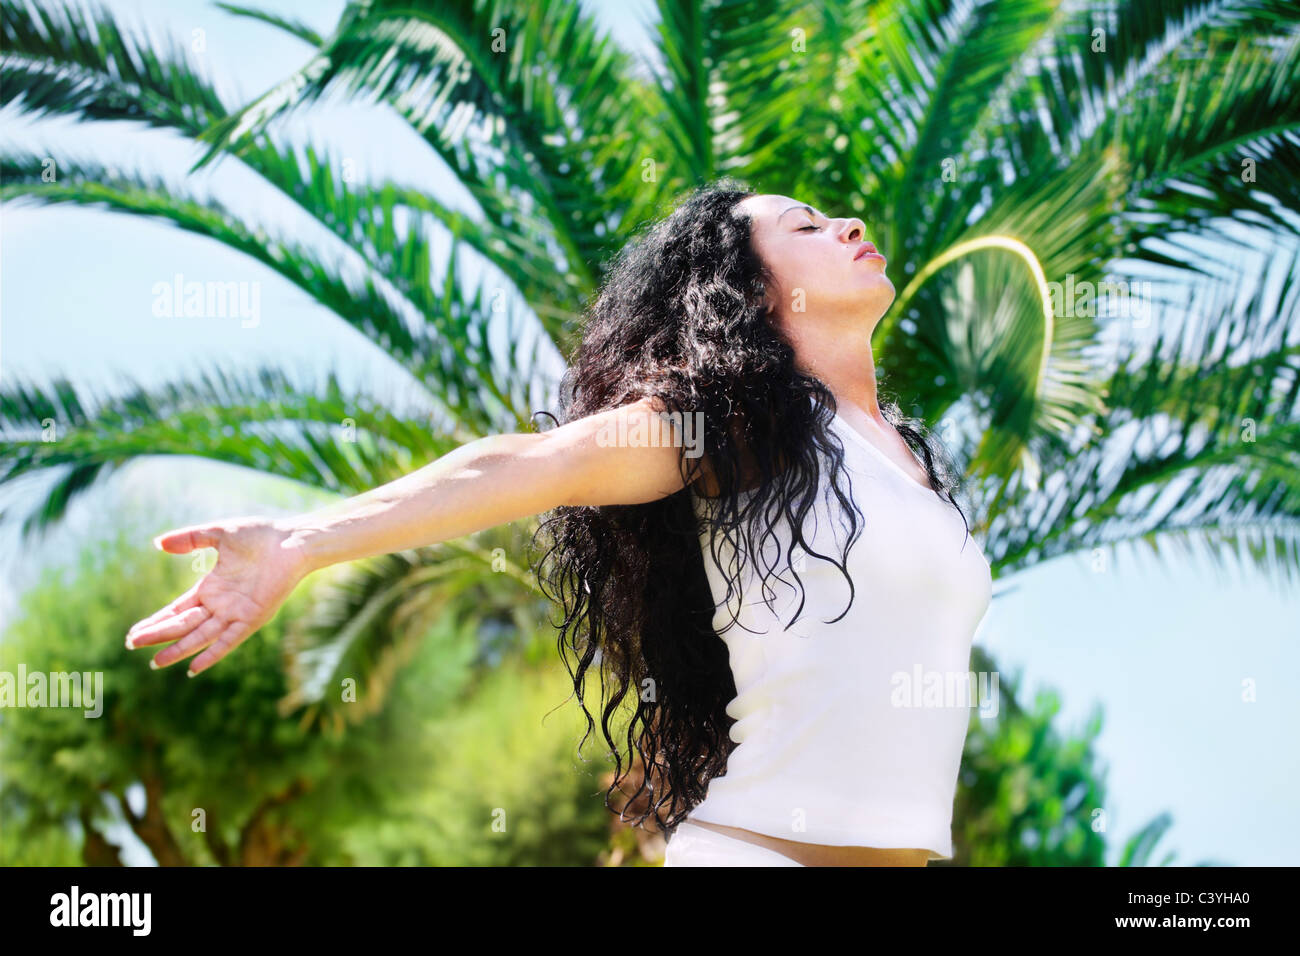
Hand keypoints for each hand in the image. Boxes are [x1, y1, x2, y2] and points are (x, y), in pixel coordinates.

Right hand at [125, 516, 309, 675]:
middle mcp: (221, 604)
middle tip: (131, 645)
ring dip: (178, 648)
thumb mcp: (219, 534)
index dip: (156, 620)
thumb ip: (190, 539)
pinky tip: (193, 667)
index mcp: (212, 587)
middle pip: (183, 625)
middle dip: (158, 635)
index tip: (134, 632)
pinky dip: (212, 654)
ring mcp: (236, 613)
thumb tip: (158, 543)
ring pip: (200, 636)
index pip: (177, 609)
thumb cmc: (260, 536)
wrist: (292, 540)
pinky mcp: (252, 618)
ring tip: (155, 661)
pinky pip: (229, 640)